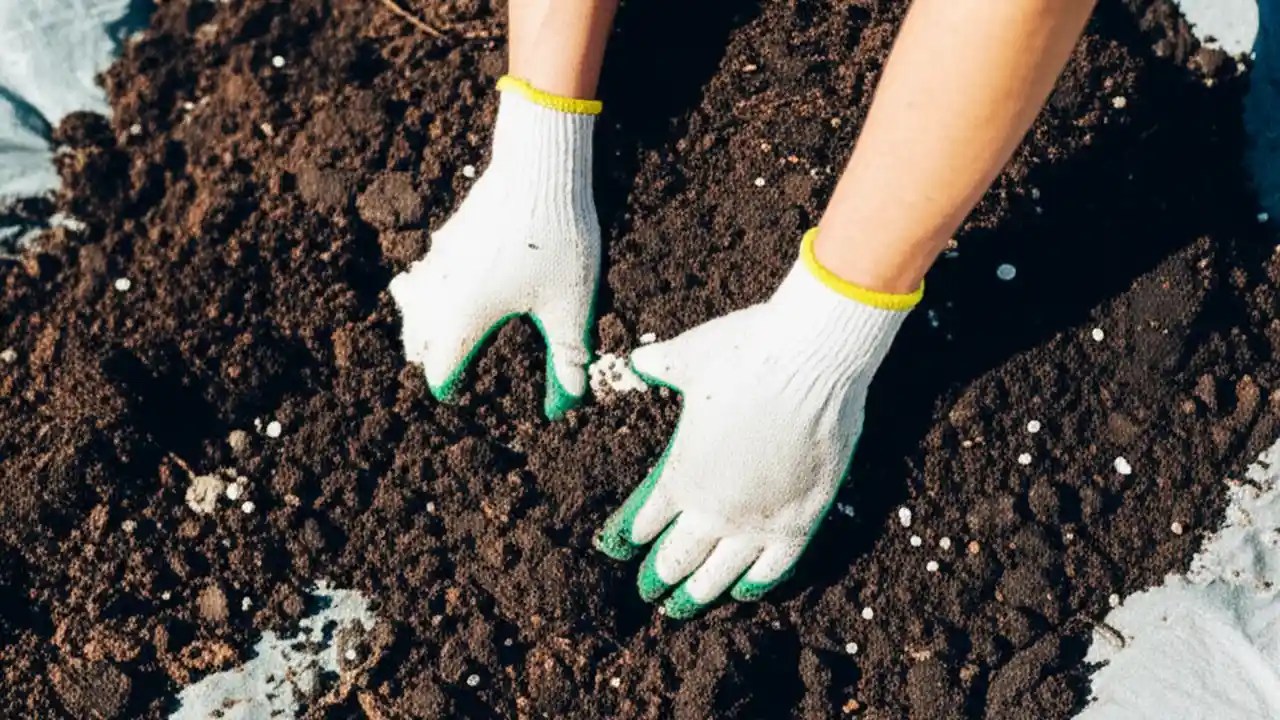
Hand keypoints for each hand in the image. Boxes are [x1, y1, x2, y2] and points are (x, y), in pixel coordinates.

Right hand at [389, 77, 600, 418]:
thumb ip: (567, 357)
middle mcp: (439, 292)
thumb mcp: (570, 305)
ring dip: (423, 327)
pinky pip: (423, 275)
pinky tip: (448, 290)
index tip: (469, 396)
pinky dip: (427, 293)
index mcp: (462, 317)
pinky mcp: (446, 235)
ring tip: (441, 339)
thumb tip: (569, 402)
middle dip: (431, 360)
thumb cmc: (557, 239)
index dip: (453, 389)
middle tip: (453, 373)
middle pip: (417, 341)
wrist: (539, 167)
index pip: (439, 371)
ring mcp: (437, 260)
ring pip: (412, 306)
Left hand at [595, 230, 918, 616]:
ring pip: (720, 575)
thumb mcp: (686, 357)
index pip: (644, 522)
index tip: (620, 546)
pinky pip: (775, 569)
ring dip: (698, 593)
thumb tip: (633, 363)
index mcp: (679, 476)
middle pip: (676, 560)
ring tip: (683, 606)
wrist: (811, 359)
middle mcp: (714, 510)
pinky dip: (755, 584)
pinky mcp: (802, 521)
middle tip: (648, 590)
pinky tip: (744, 591)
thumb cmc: (745, 352)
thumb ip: (656, 367)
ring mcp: (759, 522)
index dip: (629, 538)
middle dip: (657, 578)